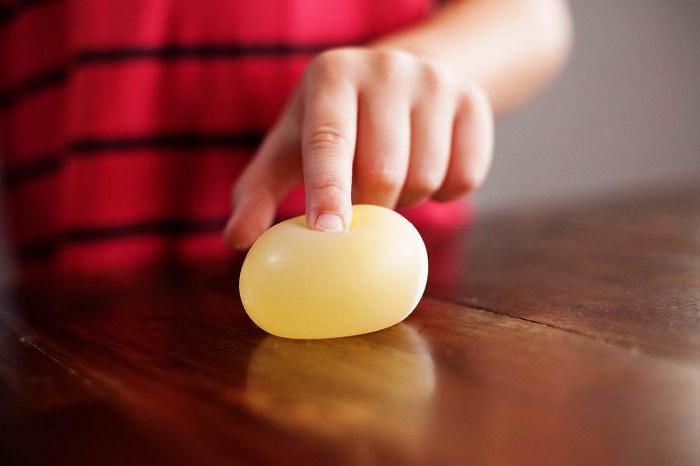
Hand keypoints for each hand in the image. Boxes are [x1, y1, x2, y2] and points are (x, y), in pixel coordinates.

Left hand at [224, 47, 492, 247]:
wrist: (403, 77)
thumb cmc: (334, 123)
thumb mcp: (291, 145)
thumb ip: (259, 192)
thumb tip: (237, 240)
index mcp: (332, 75)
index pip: (330, 140)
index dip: (328, 190)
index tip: (328, 232)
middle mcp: (387, 69)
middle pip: (383, 171)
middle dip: (371, 206)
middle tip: (362, 203)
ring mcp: (436, 82)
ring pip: (427, 177)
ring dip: (407, 200)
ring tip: (393, 180)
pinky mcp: (474, 101)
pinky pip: (466, 177)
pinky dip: (445, 194)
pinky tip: (429, 171)